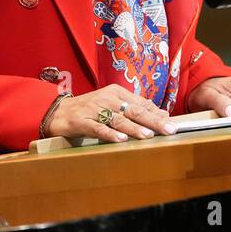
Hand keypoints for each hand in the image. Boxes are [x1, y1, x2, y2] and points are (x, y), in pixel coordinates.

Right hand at [45, 84, 177, 142]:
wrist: (58, 111)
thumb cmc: (89, 110)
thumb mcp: (112, 105)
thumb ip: (134, 109)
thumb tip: (161, 115)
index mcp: (116, 93)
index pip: (141, 103)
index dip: (157, 114)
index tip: (172, 123)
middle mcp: (107, 99)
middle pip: (134, 110)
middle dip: (153, 121)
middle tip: (169, 130)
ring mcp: (93, 109)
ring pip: (118, 119)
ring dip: (134, 128)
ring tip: (148, 136)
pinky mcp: (81, 121)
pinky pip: (97, 128)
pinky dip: (109, 134)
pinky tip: (120, 139)